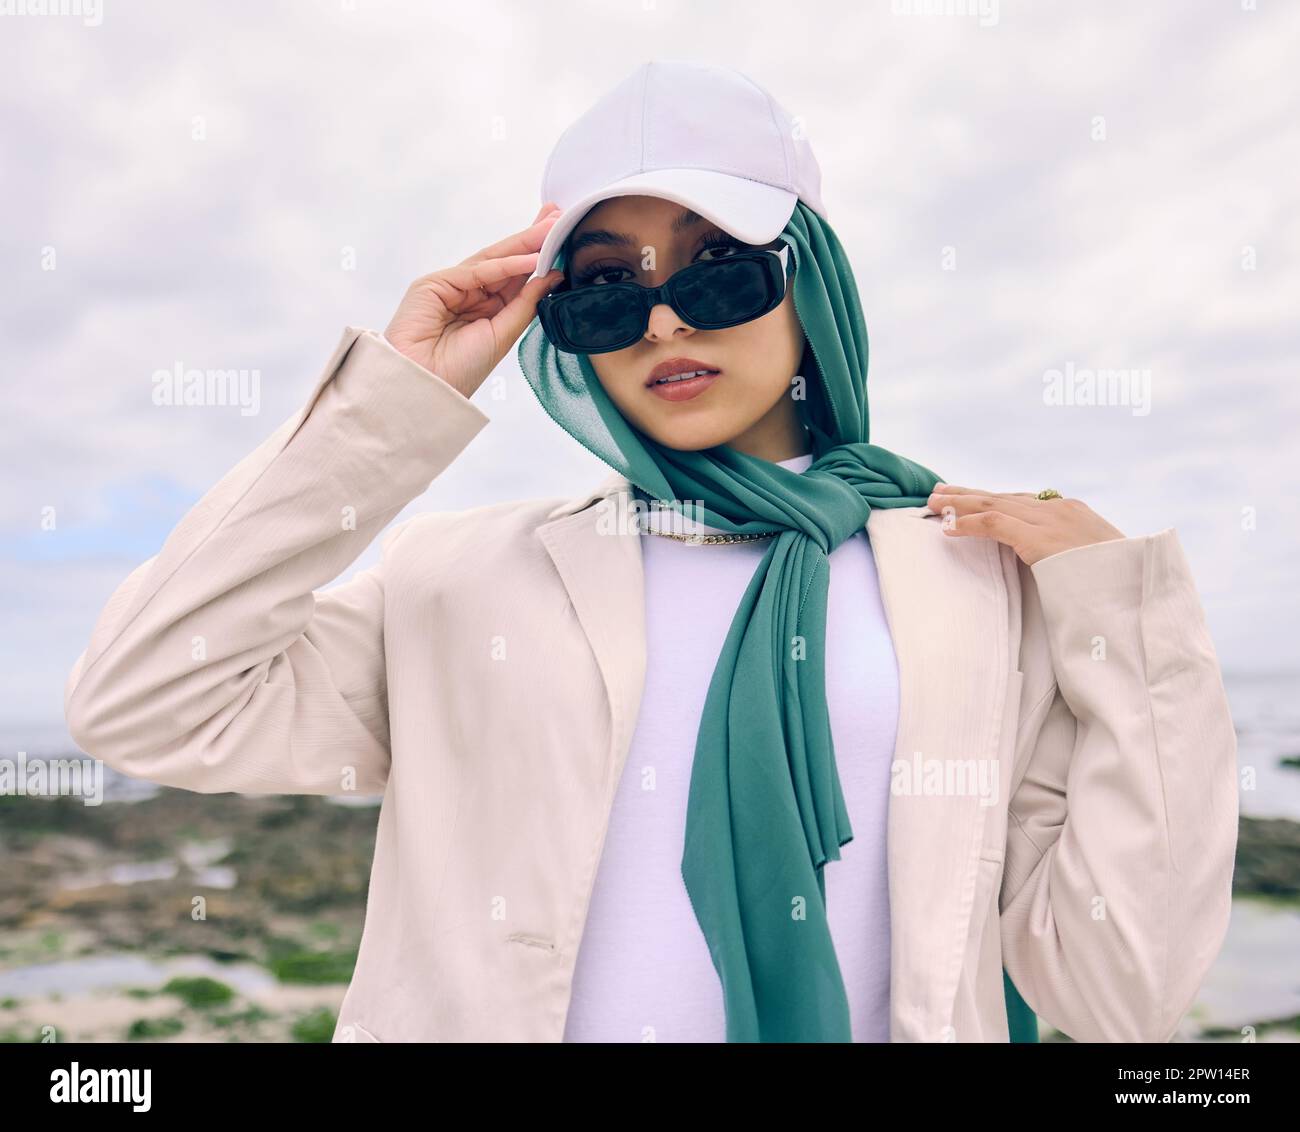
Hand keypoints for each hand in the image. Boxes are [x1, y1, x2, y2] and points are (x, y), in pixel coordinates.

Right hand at [383, 202, 565, 398]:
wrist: (426, 386)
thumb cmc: (460, 369)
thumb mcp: (504, 334)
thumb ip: (526, 303)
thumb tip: (553, 275)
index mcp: (486, 308)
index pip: (516, 276)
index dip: (538, 256)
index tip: (561, 236)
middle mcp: (469, 293)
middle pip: (505, 260)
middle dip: (532, 238)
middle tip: (558, 215)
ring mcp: (451, 286)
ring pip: (493, 259)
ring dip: (523, 243)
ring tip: (550, 228)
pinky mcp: (434, 283)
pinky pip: (478, 271)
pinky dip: (505, 265)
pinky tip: (531, 259)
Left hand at [926, 484, 1125, 566]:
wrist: (1138, 587)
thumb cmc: (1120, 581)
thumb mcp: (1095, 559)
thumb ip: (1069, 553)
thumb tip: (1052, 563)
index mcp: (1072, 511)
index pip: (1022, 500)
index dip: (992, 499)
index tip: (970, 499)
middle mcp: (1058, 509)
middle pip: (1003, 496)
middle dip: (968, 494)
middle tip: (940, 491)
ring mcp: (1049, 521)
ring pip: (992, 504)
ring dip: (959, 504)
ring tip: (934, 504)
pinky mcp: (1040, 538)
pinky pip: (994, 524)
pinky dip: (967, 524)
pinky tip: (948, 528)